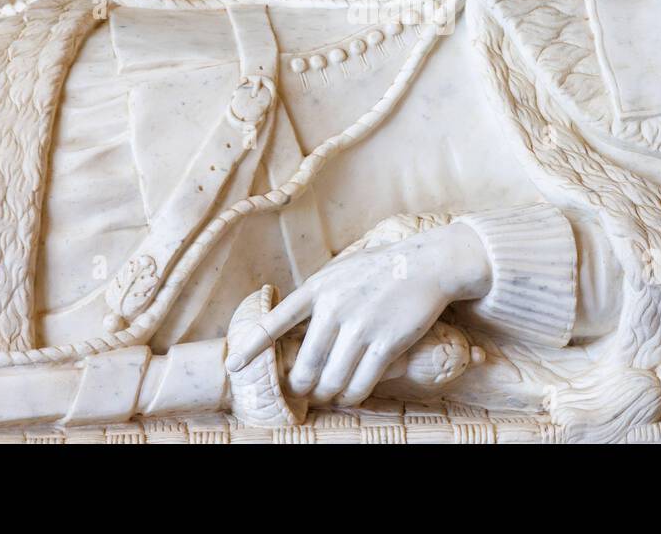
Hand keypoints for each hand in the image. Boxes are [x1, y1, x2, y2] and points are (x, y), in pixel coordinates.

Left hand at [226, 222, 491, 407]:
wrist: (426, 264)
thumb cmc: (380, 269)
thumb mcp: (340, 271)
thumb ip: (318, 296)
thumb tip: (296, 326)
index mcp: (317, 288)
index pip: (275, 321)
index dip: (252, 347)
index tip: (234, 366)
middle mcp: (333, 308)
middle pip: (304, 366)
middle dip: (301, 386)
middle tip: (305, 390)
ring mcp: (360, 326)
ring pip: (330, 380)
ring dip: (327, 394)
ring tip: (329, 395)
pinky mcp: (385, 343)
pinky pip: (360, 383)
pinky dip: (353, 395)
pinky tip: (352, 395)